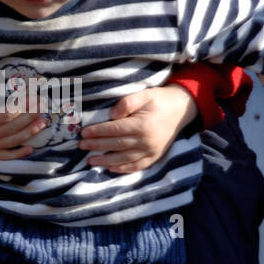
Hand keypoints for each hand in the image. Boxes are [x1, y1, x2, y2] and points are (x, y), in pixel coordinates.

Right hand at [0, 80, 48, 159]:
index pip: (7, 113)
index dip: (21, 105)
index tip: (31, 95)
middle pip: (14, 126)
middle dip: (30, 115)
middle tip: (42, 105)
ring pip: (13, 140)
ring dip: (30, 132)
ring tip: (43, 122)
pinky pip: (6, 156)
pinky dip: (19, 154)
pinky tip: (31, 149)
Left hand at [78, 83, 198, 172]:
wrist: (181, 109)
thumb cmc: (159, 100)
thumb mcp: (144, 94)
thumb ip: (127, 103)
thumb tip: (111, 115)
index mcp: (142, 125)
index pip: (114, 130)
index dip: (97, 132)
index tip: (84, 133)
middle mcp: (146, 141)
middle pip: (116, 145)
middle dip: (96, 146)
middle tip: (81, 146)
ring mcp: (151, 151)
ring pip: (124, 159)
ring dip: (105, 161)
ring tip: (90, 160)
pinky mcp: (155, 156)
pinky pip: (137, 166)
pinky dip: (123, 169)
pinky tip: (110, 168)